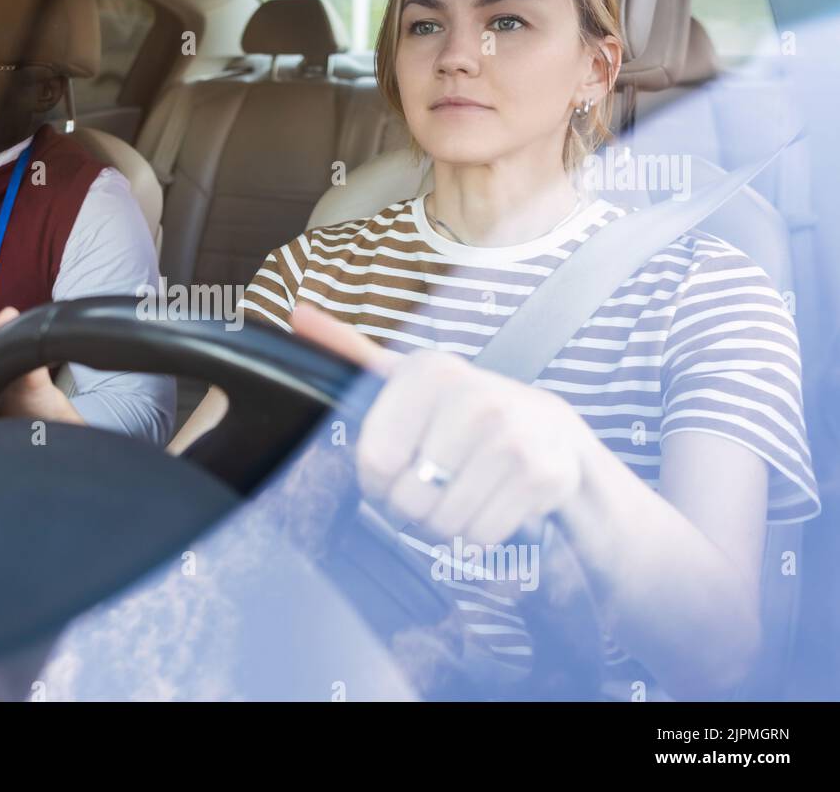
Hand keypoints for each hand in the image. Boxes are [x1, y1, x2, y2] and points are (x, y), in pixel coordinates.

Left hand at [290, 303, 597, 544]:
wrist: (551, 433)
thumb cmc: (462, 411)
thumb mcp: (409, 377)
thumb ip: (351, 350)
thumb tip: (298, 315)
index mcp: (429, 372)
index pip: (374, 460)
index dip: (376, 480)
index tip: (394, 468)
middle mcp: (472, 399)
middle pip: (407, 498)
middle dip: (412, 506)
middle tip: (430, 486)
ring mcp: (510, 437)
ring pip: (443, 522)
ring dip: (443, 524)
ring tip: (457, 494)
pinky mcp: (538, 476)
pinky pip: (480, 535)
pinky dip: (476, 534)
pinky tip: (486, 503)